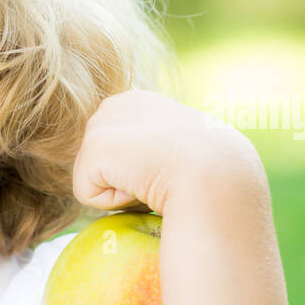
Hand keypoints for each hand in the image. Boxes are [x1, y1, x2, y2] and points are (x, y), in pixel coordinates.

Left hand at [71, 90, 258, 214]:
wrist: (216, 174)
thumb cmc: (211, 170)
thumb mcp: (182, 150)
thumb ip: (154, 153)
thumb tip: (141, 171)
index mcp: (137, 103)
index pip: (115, 154)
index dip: (139, 171)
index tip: (168, 166)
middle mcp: (114, 105)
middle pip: (98, 167)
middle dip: (126, 180)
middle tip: (160, 174)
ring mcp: (101, 123)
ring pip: (92, 182)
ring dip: (122, 192)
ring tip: (154, 177)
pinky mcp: (94, 147)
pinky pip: (88, 196)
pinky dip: (115, 201)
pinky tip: (142, 184)